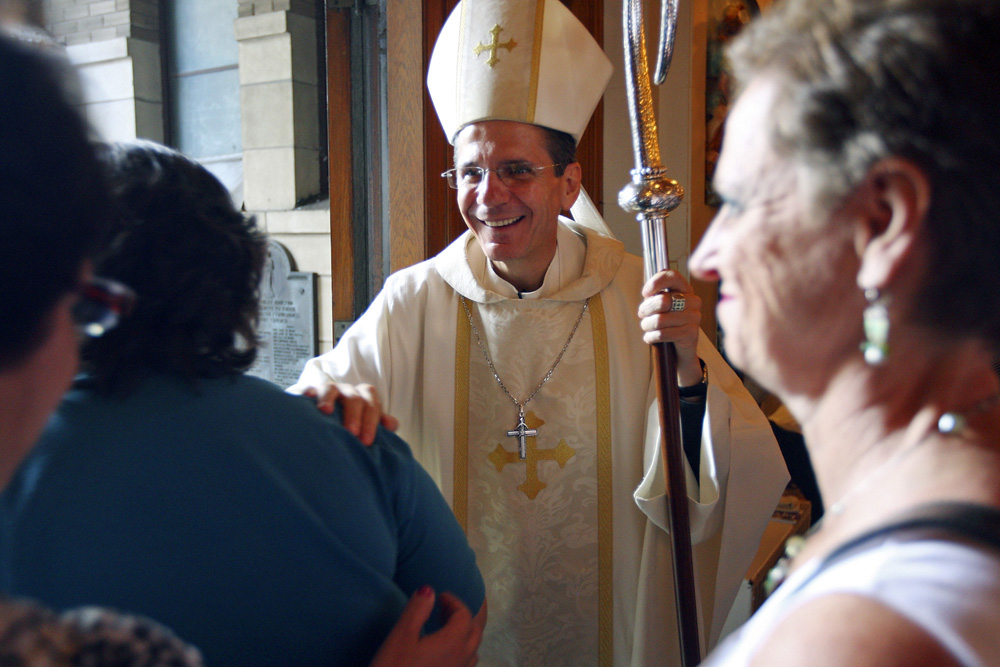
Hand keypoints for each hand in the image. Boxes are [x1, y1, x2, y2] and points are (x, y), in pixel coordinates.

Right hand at [301, 382, 399, 444]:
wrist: (321, 421)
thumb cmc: (348, 426)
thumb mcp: (363, 425)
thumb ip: (378, 426)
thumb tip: (391, 425)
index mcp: (362, 398)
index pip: (371, 403)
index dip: (371, 421)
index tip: (367, 441)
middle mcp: (345, 392)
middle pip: (353, 397)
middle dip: (354, 414)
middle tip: (352, 432)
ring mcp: (325, 390)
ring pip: (330, 389)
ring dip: (329, 399)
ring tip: (326, 412)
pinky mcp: (306, 393)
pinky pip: (306, 389)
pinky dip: (307, 392)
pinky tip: (306, 399)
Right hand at [370, 587, 483, 666]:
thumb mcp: (401, 636)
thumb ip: (417, 610)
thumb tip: (429, 589)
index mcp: (453, 643)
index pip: (464, 615)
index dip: (454, 601)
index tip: (440, 596)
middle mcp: (462, 659)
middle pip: (475, 631)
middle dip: (464, 614)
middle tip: (446, 607)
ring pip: (473, 649)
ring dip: (465, 633)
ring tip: (447, 626)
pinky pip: (466, 664)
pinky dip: (462, 650)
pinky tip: (445, 653)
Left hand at [638, 269, 703, 385]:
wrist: (679, 349)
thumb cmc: (666, 323)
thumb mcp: (659, 307)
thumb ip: (654, 296)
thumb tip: (647, 294)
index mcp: (685, 289)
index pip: (672, 276)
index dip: (656, 282)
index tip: (645, 293)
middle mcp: (693, 301)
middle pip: (662, 301)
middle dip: (646, 309)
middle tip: (642, 315)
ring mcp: (694, 317)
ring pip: (660, 320)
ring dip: (647, 325)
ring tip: (646, 328)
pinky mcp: (691, 333)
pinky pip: (663, 334)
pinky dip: (651, 337)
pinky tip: (650, 338)